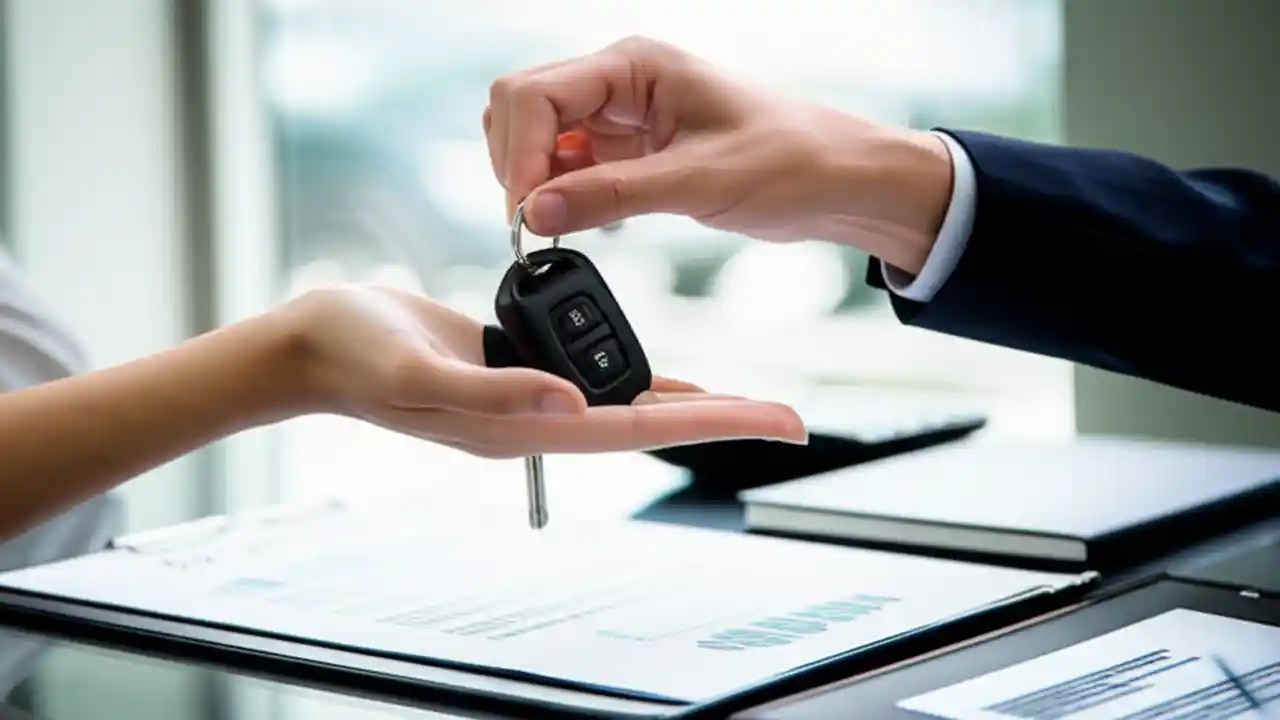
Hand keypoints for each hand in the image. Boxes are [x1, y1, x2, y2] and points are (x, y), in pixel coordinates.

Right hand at [277, 285, 805, 457]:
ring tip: (746, 399)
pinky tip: (662, 369)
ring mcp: (529, 395)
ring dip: (688, 399)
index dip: (713, 423)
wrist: (316, 343)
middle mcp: (537, 418)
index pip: (639, 427)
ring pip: (627, 400)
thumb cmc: (356, 356)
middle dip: (721, 418)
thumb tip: (573, 406)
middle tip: (787, 415)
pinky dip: (635, 371)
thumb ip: (495, 391)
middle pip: (650, 420)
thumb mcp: (421, 370)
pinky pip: (592, 373)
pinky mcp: (518, 365)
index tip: (775, 420)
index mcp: (524, 426)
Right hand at [484, 36, 953, 274]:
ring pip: (539, 137)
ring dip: (534, 179)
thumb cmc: (790, 162)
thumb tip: (536, 210)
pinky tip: (580, 222)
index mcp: (635, 64)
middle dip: (516, 163)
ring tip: (555, 224)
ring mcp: (620, 114)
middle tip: (534, 221)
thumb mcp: (699, 182)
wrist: (837, 182)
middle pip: (521, 106)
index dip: (519, 152)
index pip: (535, 92)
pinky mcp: (629, 150)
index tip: (526, 210)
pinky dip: (560, 193)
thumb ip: (613, 194)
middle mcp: (619, 81)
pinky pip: (568, 165)